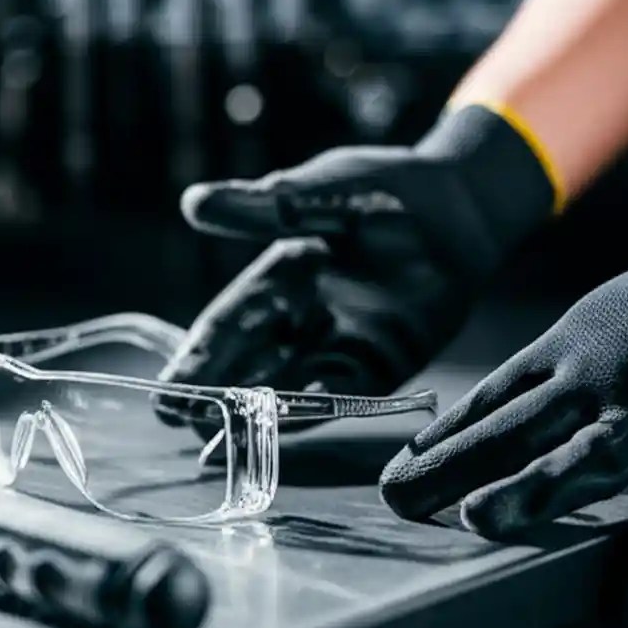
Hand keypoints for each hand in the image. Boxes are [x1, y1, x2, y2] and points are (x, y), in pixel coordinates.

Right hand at [157, 105, 556, 412]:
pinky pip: (344, 391)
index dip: (197, 356)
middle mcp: (304, 317)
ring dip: (257, 412)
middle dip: (215, 394)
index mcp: (280, 277)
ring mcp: (343, 342)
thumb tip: (193, 203)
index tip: (167, 389)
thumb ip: (265, 208)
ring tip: (219, 439)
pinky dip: (316, 408)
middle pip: (251, 363)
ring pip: (290, 385)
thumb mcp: (321, 191)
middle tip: (180, 422)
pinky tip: (287, 425)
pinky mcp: (383, 361)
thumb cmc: (386, 188)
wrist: (461, 204)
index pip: (229, 323)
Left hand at [380, 157, 627, 619]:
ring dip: (531, 491)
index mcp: (576, 344)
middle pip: (518, 426)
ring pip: (587, 455)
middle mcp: (607, 373)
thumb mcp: (614, 315)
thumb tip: (525, 404)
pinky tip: (625, 600)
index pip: (495, 397)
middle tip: (400, 499)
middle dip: (454, 466)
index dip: (446, 437)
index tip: (402, 466)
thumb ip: (570, 364)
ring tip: (479, 522)